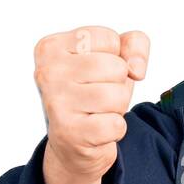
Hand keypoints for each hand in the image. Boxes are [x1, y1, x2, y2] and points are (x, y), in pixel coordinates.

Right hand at [33, 26, 149, 183]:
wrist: (72, 145)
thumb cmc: (92, 93)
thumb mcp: (114, 58)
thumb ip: (134, 44)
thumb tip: (136, 69)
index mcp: (51, 47)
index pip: (109, 39)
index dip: (115, 57)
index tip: (96, 72)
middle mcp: (48, 72)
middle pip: (117, 67)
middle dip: (118, 84)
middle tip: (98, 96)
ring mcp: (56, 102)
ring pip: (118, 95)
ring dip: (118, 108)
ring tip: (98, 112)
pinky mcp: (69, 132)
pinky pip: (116, 124)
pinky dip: (115, 130)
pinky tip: (97, 131)